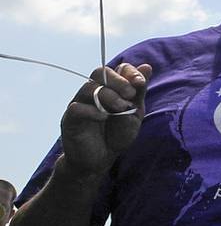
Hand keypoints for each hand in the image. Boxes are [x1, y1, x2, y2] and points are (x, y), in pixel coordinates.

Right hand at [60, 63, 152, 178]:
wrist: (100, 159)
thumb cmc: (117, 134)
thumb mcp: (134, 113)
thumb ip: (138, 92)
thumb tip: (147, 66)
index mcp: (111, 88)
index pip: (118, 69)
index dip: (130, 72)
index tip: (140, 83)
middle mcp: (94, 92)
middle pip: (100, 73)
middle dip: (118, 81)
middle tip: (130, 94)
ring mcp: (80, 104)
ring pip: (89, 88)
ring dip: (108, 95)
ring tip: (120, 108)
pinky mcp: (69, 119)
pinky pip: (76, 108)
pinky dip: (92, 111)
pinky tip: (103, 118)